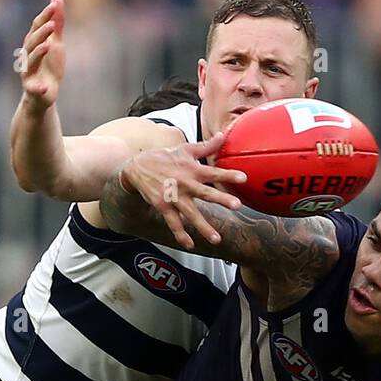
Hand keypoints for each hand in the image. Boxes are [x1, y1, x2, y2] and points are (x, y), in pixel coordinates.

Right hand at [19, 0, 65, 109]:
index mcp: (33, 43)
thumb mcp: (56, 43)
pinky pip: (34, 88)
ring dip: (38, 53)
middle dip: (41, 33)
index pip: (37, 27)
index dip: (45, 16)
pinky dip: (38, 87)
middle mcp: (27, 56)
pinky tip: (45, 86)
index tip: (54, 5)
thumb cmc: (49, 66)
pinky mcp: (32, 89)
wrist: (45, 94)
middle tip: (52, 25)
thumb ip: (57, 23)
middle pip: (32, 42)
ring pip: (30, 61)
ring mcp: (28, 72)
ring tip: (48, 46)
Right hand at [119, 135, 246, 249]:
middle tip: (237, 205)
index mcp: (192, 169)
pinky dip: (180, 235)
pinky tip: (190, 245)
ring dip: (203, 227)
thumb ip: (206, 146)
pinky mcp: (163, 206)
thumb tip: (223, 135)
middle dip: (221, 199)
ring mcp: (174, 197)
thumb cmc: (165, 158)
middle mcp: (184, 183)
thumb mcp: (185, 149)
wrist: (137, 168)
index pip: (213, 172)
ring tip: (217, 239)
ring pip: (191, 214)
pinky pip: (173, 223)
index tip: (243, 178)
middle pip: (205, 193)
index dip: (228, 174)